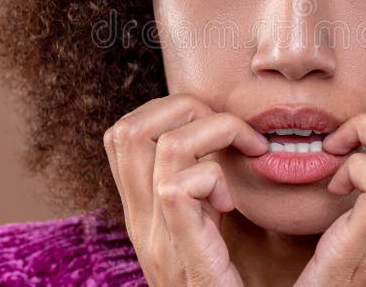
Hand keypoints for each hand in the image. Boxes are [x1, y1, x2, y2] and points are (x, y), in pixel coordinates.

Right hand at [102, 94, 268, 286]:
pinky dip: (213, 177)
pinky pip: (178, 190)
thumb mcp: (203, 232)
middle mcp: (140, 221)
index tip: (210, 125)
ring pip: (162, 149)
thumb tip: (224, 145)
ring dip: (214, 133)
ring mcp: (157, 240)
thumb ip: (202, 192)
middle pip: (127, 129)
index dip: (163, 110)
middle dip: (184, 107)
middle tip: (230, 131)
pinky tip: (231, 200)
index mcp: (143, 210)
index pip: (122, 133)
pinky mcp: (184, 257)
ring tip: (243, 153)